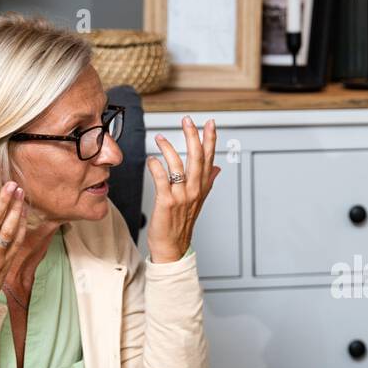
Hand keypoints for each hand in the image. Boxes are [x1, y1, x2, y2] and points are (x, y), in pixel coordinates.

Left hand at [146, 116, 221, 263]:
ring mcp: (182, 196)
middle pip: (197, 157)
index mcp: (202, 187)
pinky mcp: (167, 202)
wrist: (172, 247)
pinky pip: (161, 179)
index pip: (209, 158)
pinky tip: (151, 159)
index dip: (210, 140)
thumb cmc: (181, 224)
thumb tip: (216, 168)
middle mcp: (194, 190)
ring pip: (178, 165)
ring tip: (160, 138)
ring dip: (169, 148)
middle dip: (193, 136)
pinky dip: (156, 166)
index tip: (210, 123)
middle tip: (187, 120)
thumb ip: (208, 182)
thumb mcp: (198, 201)